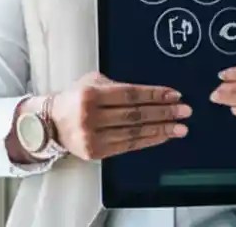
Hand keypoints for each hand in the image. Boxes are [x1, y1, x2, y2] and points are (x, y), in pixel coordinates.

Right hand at [50, 72, 190, 160]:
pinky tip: (162, 136)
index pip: (130, 95)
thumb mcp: (91, 83)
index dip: (154, 95)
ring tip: (180, 127)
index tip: (175, 95)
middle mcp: (90, 116)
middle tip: (185, 111)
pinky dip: (148, 141)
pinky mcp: (96, 152)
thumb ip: (116, 86)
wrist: (50, 122)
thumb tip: (152, 94)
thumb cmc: (75, 98)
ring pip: (134, 133)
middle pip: (135, 115)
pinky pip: (128, 146)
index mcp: (90, 94)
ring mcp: (93, 137)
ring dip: (161, 130)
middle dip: (164, 113)